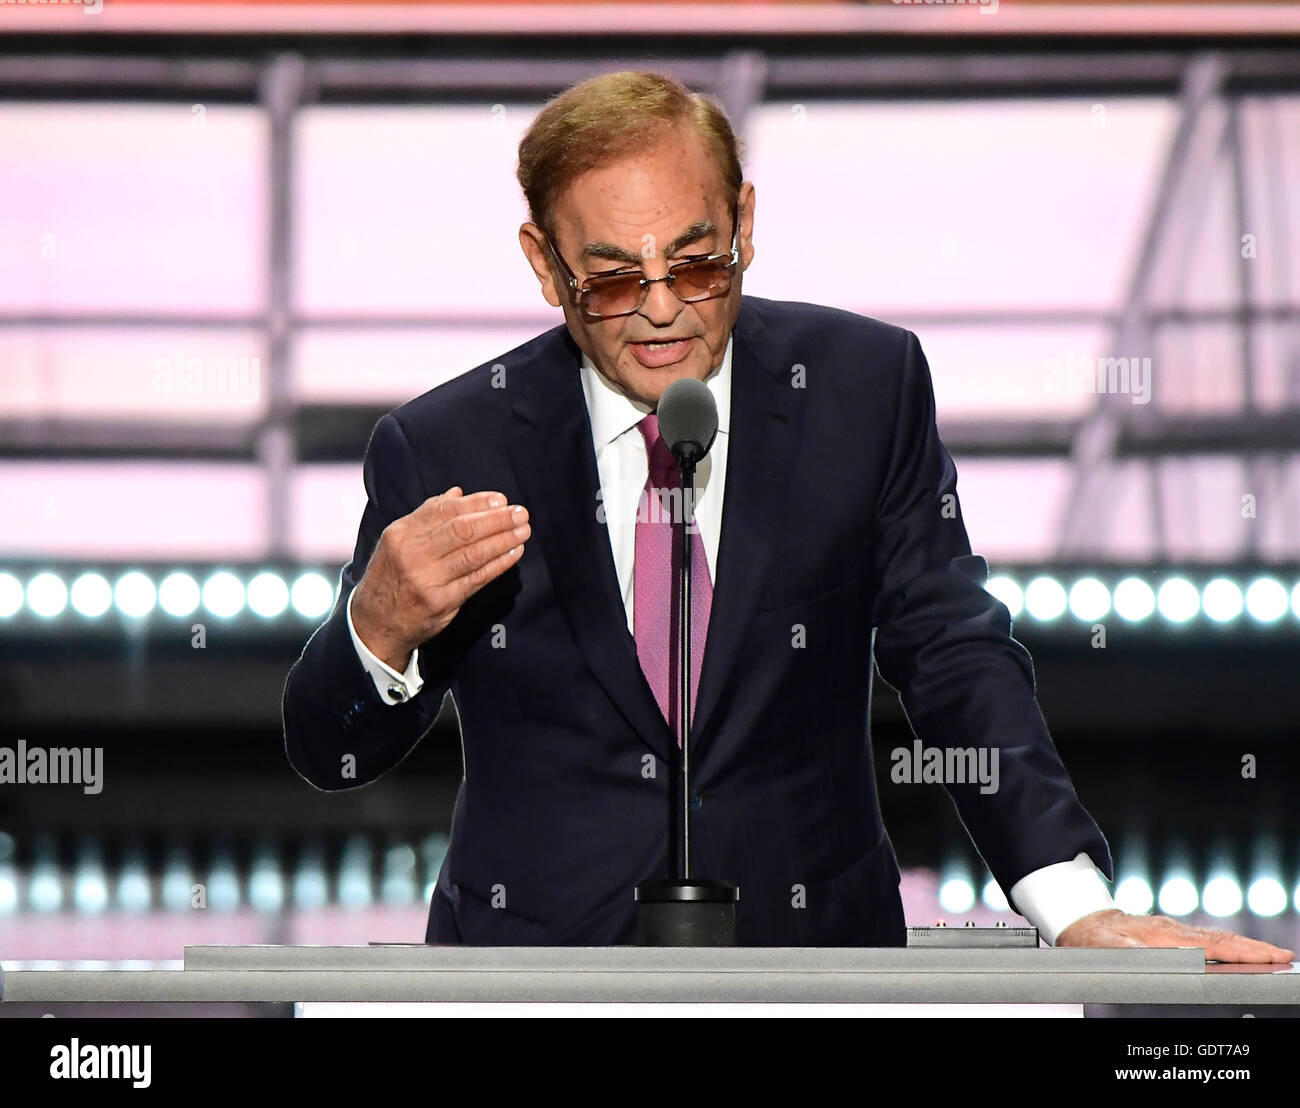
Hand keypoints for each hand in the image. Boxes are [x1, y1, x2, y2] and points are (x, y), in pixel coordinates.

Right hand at [350, 486, 528, 669]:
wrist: (375, 623)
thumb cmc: (391, 576)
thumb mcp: (397, 542)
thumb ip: (426, 516)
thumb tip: (457, 494)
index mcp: (401, 533)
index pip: (445, 510)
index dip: (477, 503)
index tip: (500, 500)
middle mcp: (412, 554)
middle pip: (462, 530)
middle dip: (496, 519)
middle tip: (520, 513)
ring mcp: (427, 580)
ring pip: (473, 554)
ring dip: (503, 540)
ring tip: (523, 531)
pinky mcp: (442, 602)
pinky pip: (477, 578)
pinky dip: (499, 564)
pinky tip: (514, 554)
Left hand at [1056, 908, 1293, 962]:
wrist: (1079, 921)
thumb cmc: (1091, 939)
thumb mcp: (1105, 948)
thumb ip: (1127, 952)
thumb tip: (1147, 954)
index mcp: (1162, 936)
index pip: (1211, 945)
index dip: (1241, 951)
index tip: (1267, 956)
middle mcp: (1171, 931)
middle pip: (1221, 939)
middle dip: (1254, 948)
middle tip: (1283, 955)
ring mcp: (1171, 930)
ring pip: (1215, 937)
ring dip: (1245, 946)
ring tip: (1272, 955)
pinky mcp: (1169, 933)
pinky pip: (1205, 938)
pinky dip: (1228, 945)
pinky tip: (1239, 952)